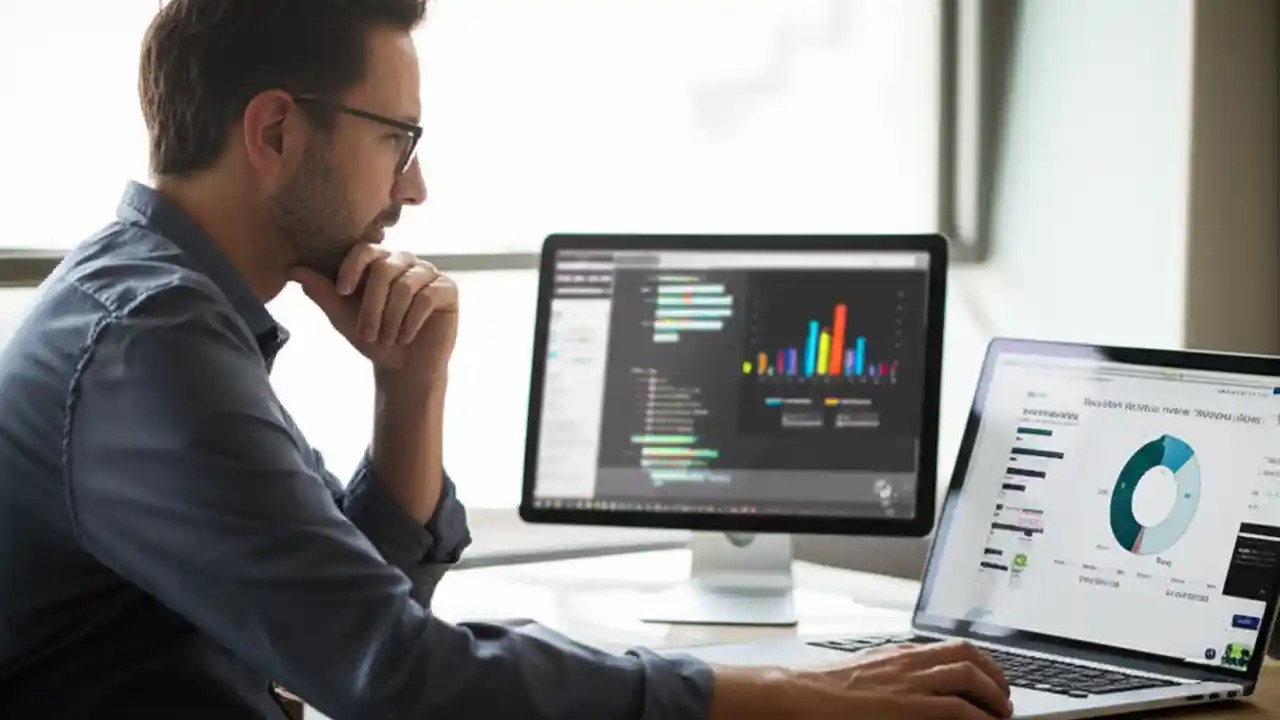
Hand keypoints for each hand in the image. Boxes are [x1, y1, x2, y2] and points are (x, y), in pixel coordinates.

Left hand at [290, 245, 457, 381]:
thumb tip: (293, 268)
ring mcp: (429, 274)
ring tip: (387, 339)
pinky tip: (406, 337)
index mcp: (379, 262)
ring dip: (391, 317)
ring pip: (405, 284)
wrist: (404, 369)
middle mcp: (405, 262)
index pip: (365, 249)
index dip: (352, 266)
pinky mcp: (448, 289)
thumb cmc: (374, 340)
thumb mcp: (342, 317)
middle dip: (372, 305)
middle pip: (384, 268)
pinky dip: (412, 321)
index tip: (342, 291)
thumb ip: (322, 292)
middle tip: (367, 333)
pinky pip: (427, 296)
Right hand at [710, 640, 1011, 719]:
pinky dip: (979, 718)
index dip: (980, 663)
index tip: (989, 679)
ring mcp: (910, 683)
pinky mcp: (910, 708)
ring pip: (970, 678)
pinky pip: (959, 710)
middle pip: (968, 656)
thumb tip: (908, 690)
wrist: (797, 698)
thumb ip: (890, 676)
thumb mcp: (863, 674)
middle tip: (1003, 700)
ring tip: (999, 715)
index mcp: (898, 654)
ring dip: (994, 697)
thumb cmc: (820, 692)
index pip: (951, 648)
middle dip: (995, 676)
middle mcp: (909, 662)